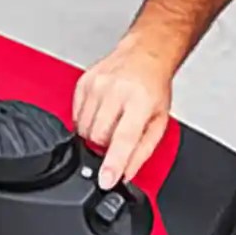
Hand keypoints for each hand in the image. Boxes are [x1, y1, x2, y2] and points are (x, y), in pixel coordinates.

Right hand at [72, 31, 175, 188]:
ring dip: (95, 134)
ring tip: (111, 121)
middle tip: (118, 135)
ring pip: (83, 129)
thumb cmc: (154, 86)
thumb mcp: (159, 121)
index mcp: (139, 101)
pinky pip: (76, 116)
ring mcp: (96, 85)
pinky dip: (86, 121)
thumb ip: (143, 150)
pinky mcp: (83, 83)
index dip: (113, 163)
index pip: (123, 138)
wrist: (145, 54)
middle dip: (105, 145)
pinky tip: (101, 112)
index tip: (105, 180)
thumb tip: (126, 174)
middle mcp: (116, 91)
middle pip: (97, 137)